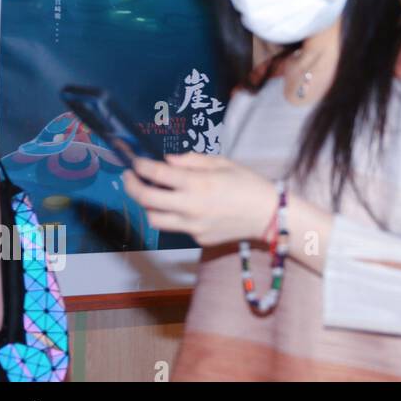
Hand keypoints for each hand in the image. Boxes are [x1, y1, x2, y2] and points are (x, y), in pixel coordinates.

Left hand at [123, 153, 277, 246]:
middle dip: (132, 186)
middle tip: (129, 178)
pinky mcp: (198, 239)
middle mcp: (190, 207)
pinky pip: (177, 227)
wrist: (270, 215)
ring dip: (148, 206)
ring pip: (154, 219)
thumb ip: (192, 161)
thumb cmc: (249, 184)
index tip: (135, 162)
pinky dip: (175, 216)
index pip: (157, 174)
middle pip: (146, 199)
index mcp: (198, 184)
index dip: (141, 166)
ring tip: (152, 195)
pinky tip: (186, 207)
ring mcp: (192, 227)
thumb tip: (168, 162)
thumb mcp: (224, 163)